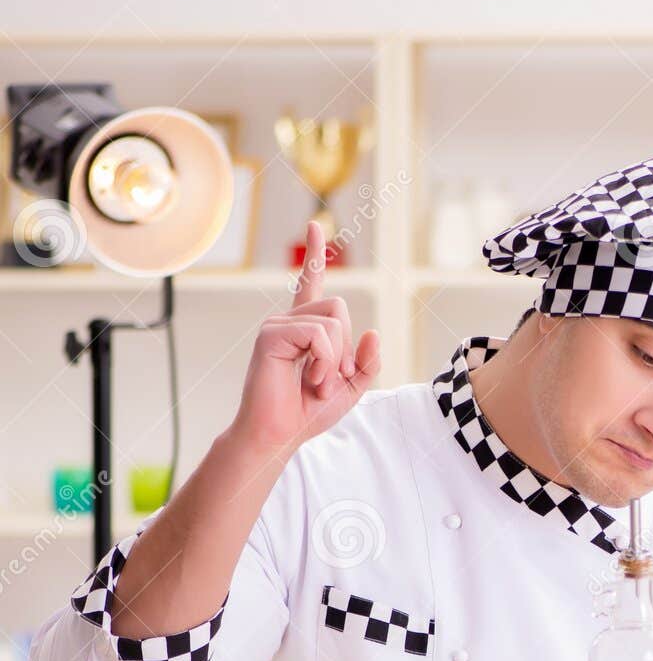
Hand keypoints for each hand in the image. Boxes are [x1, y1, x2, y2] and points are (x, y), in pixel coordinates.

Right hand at [228, 220, 381, 457]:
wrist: (280, 434)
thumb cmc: (308, 412)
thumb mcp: (351, 388)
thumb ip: (367, 362)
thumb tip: (373, 332)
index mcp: (306, 329)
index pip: (311, 285)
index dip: (314, 256)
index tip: (316, 226)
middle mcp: (289, 321)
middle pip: (340, 309)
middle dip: (348, 349)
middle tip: (331, 380)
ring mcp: (277, 325)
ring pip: (333, 322)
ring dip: (336, 361)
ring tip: (317, 383)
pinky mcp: (271, 335)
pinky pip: (319, 335)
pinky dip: (324, 362)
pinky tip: (309, 380)